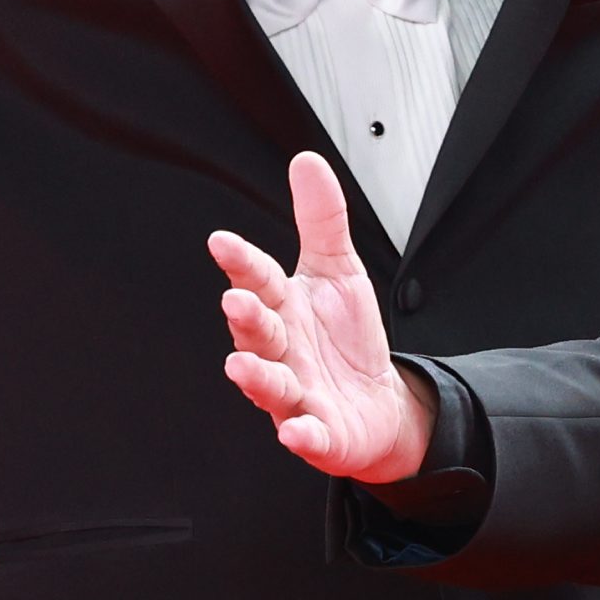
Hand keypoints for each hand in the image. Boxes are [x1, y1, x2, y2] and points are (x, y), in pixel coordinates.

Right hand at [210, 154, 434, 481]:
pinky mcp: (319, 434)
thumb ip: (322, 219)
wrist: (377, 404)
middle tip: (237, 300)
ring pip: (270, 386)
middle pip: (259, 333)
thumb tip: (306, 162)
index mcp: (283, 309)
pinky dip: (301, 435)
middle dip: (247, 318)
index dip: (243, 263)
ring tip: (243, 365)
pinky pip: (307, 436)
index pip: (260, 280)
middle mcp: (281, 352)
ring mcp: (295, 395)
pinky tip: (296, 430)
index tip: (222, 242)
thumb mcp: (339, 270)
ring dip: (256, 377)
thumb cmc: (346, 340)